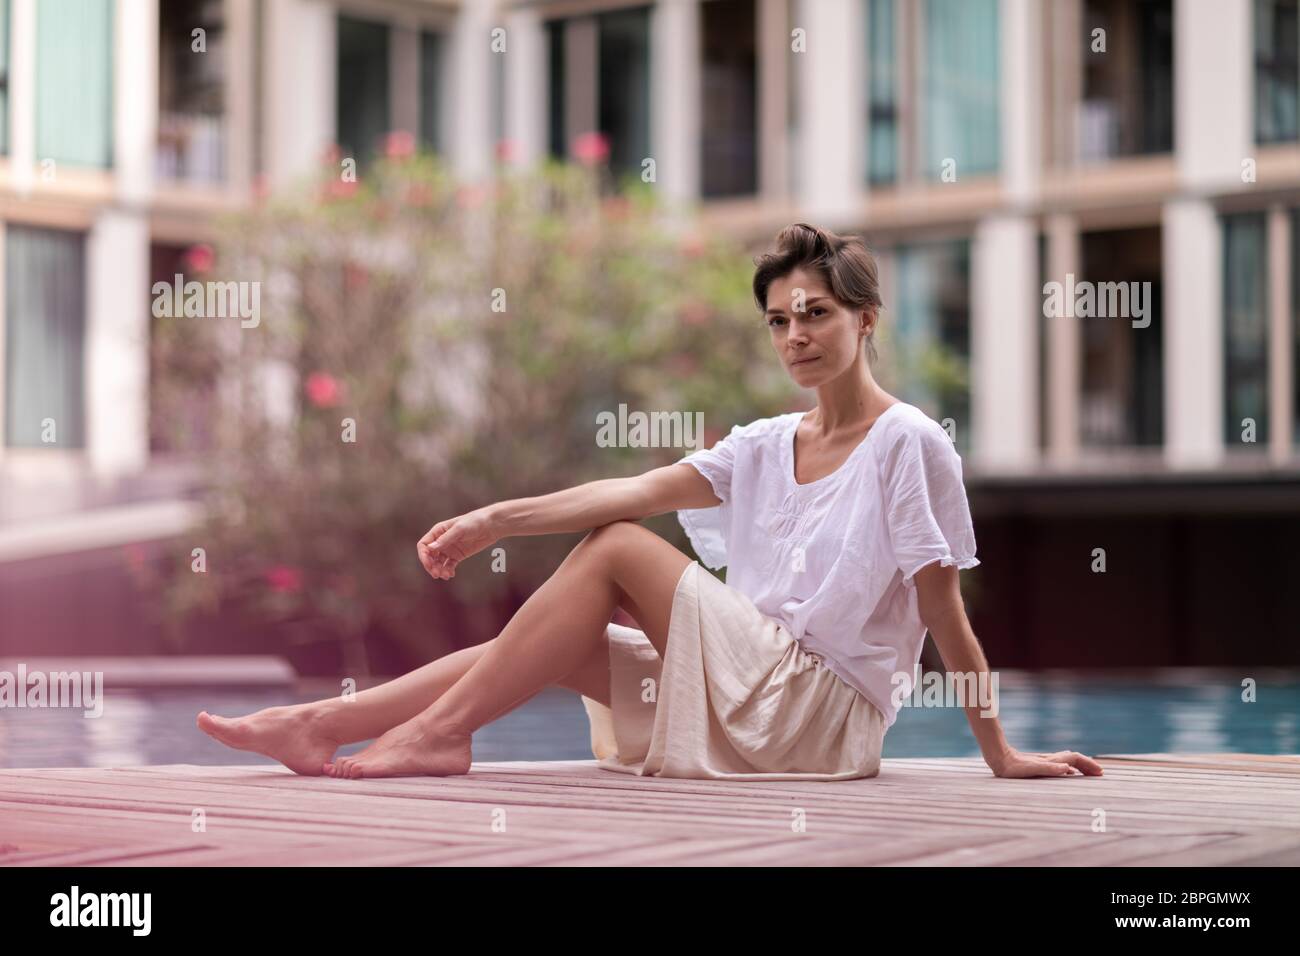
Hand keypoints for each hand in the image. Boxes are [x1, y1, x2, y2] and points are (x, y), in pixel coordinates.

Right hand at [417, 507, 499, 579]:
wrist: (491, 525)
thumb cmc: (474, 522)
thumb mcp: (459, 529)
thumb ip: (445, 539)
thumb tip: (429, 548)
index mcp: (438, 531)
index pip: (424, 545)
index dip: (423, 556)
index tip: (429, 565)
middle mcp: (441, 541)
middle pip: (429, 556)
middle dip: (431, 566)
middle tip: (437, 574)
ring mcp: (449, 549)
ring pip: (438, 563)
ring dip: (439, 570)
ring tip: (446, 576)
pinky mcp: (458, 555)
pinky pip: (449, 565)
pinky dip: (448, 570)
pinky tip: (451, 574)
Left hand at [988, 747, 1103, 778]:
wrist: (999, 758)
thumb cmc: (1014, 767)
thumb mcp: (1031, 769)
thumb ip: (1049, 768)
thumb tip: (1067, 767)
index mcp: (1051, 760)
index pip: (1075, 759)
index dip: (1088, 764)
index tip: (1100, 772)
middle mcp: (1050, 759)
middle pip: (1074, 758)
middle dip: (1088, 765)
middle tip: (1100, 773)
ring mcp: (1045, 761)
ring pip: (1068, 760)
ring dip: (1080, 766)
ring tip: (1090, 773)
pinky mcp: (1038, 763)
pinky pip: (1059, 764)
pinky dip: (1069, 768)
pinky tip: (1068, 772)